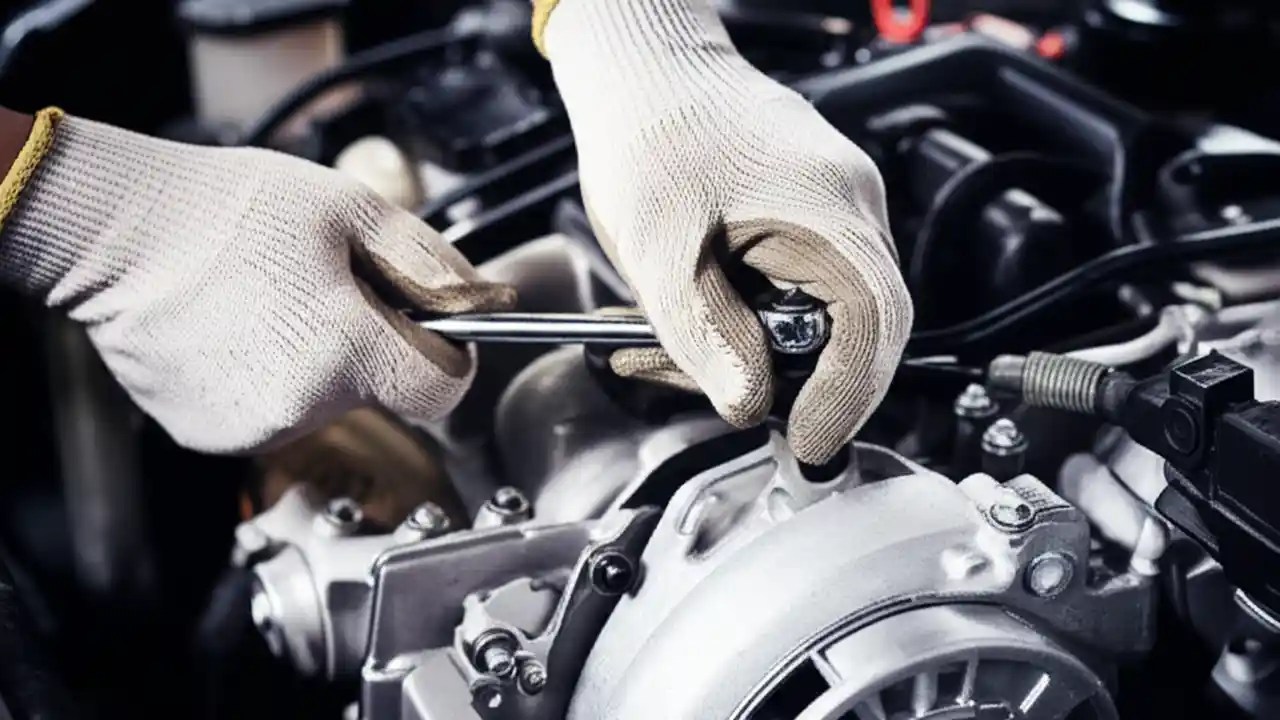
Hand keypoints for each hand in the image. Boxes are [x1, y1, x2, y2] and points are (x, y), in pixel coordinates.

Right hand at [0, 114, 512, 452]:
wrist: (117, 231)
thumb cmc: (230, 209)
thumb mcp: (353, 211)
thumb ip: (431, 265)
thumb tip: (488, 302)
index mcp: (346, 347)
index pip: (442, 392)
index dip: (449, 358)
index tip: (434, 332)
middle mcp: (304, 403)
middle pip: (381, 395)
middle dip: (373, 349)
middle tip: (327, 294)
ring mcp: (253, 427)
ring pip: (326, 406)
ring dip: (319, 367)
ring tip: (271, 309)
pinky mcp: (211, 438)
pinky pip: (273, 416)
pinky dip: (269, 383)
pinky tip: (238, 335)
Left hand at [543, 0, 912, 463]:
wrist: (643, 69)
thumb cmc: (650, 133)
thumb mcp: (662, 249)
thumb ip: (707, 336)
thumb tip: (746, 408)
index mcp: (831, 214)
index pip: (873, 328)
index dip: (845, 397)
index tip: (805, 442)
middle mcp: (853, 211)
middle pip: (855, 332)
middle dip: (787, 380)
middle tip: (715, 393)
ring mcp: (838, 213)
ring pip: (823, 318)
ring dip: (754, 352)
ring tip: (666, 349)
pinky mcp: (811, 219)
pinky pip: (800, 289)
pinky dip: (748, 319)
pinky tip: (688, 318)